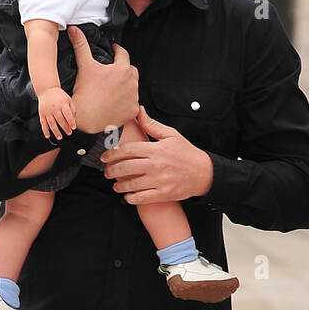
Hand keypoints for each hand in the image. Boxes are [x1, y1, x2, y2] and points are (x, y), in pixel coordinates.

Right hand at [38, 87, 76, 140]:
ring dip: (56, 131)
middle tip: (69, 133)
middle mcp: (54, 107)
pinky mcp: (41, 113)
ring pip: (52, 123)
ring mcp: (47, 111)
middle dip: (65, 128)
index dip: (71, 122)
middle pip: (60, 120)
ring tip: (60, 137)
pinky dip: (45, 130)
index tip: (73, 128)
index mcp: (62, 103)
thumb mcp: (68, 100)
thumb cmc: (60, 96)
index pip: (67, 114)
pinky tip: (48, 136)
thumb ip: (72, 110)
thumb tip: (74, 121)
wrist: (47, 90)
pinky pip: (43, 123)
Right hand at [68, 26, 138, 132]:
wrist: (86, 119)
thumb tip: (74, 29)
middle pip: (131, 70)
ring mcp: (134, 98)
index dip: (117, 50)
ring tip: (115, 87)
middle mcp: (131, 83)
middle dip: (124, 68)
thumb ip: (81, 46)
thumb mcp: (84, 66)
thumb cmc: (85, 92)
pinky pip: (133, 102)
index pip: (123, 53)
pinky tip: (117, 101)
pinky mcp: (133, 111)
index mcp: (122, 69)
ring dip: (126, 85)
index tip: (113, 50)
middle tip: (114, 71)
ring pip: (133, 86)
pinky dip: (126, 101)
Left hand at [99, 104, 213, 203]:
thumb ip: (151, 125)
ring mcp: (159, 181)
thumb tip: (138, 111)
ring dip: (119, 186)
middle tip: (107, 172)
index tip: (105, 157)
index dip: (112, 154)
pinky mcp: (163, 194)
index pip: (127, 150)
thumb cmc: (186, 153)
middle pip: (126, 168)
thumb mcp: (171, 135)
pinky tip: (127, 196)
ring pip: (132, 185)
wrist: (203, 173)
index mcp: (155, 150)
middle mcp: (156, 165)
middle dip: (112, 171)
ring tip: (116, 185)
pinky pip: (142, 198)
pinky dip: (131, 198)